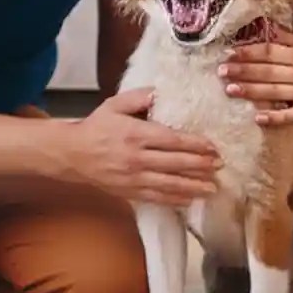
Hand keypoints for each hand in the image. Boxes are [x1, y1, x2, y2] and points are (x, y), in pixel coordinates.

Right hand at [60, 87, 221, 206]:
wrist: (72, 154)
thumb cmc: (96, 127)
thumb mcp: (115, 104)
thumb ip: (139, 97)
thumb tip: (161, 92)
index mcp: (135, 134)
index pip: (172, 140)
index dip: (195, 145)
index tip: (213, 147)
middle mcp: (136, 158)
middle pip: (175, 164)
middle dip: (201, 166)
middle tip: (220, 166)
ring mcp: (133, 178)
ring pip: (169, 185)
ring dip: (193, 187)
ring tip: (213, 188)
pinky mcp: (129, 192)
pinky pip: (156, 198)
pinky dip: (175, 200)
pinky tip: (190, 199)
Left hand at [219, 29, 292, 124]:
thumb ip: (287, 38)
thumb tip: (265, 25)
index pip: (269, 52)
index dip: (248, 52)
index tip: (229, 53)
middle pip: (267, 71)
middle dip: (242, 71)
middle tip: (221, 71)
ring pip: (273, 92)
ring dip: (250, 91)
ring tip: (229, 90)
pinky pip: (289, 115)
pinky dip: (274, 117)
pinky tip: (257, 118)